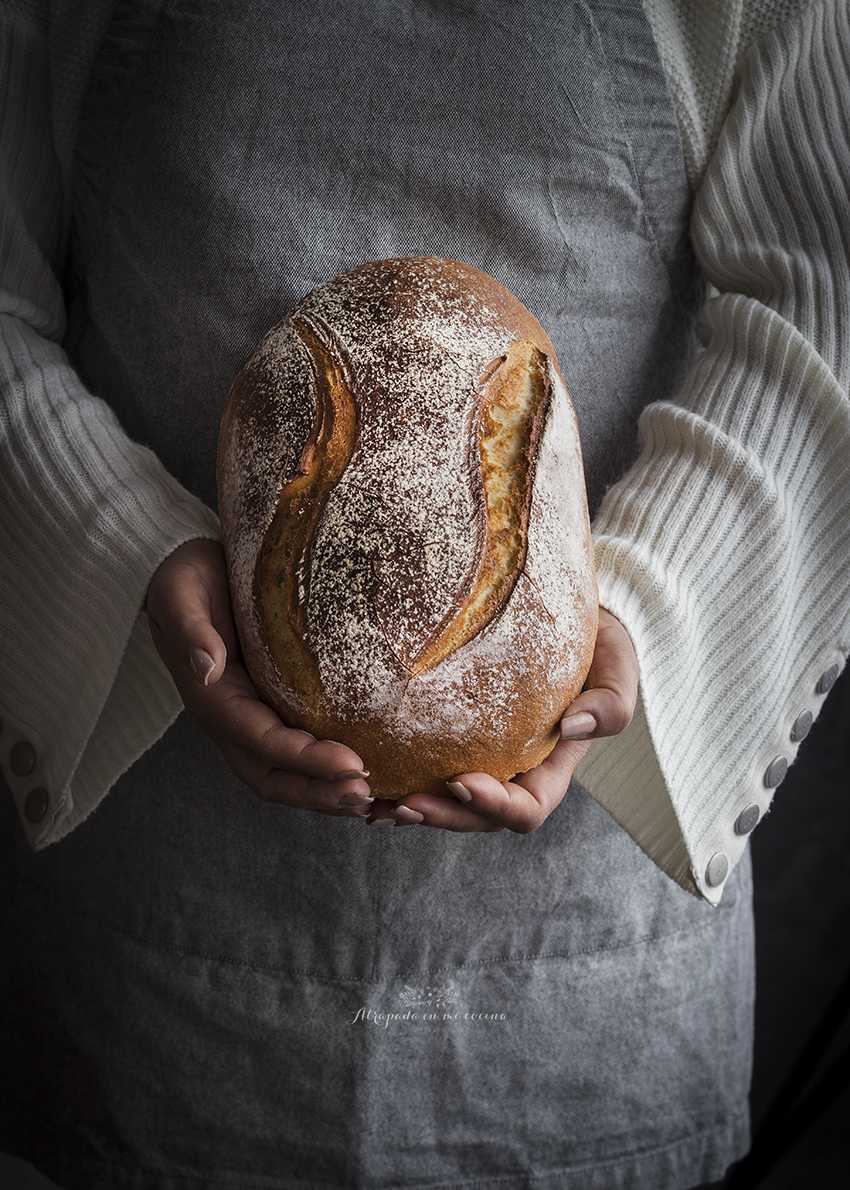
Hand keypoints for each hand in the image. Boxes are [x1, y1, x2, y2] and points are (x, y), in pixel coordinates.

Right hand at [145, 538, 373, 817]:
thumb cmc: (187, 578)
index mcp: (213, 700)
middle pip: (275, 777)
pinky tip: (372, 777)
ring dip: (328, 794)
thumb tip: (206, 666)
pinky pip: (301, 756)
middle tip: (369, 796)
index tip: (353, 763)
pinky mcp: (274, 711)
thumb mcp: (179, 591)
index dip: (306, 759)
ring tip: (376, 801)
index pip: (262, 742)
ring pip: (289, 777)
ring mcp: (253, 721)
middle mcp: (233, 721)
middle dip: (320, 793)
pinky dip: (332, 776)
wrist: (192, 572)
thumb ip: (189, 628)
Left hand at [368, 606, 638, 830]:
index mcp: (552, 768)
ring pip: (443, 803)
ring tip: (373, 803)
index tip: (461, 780)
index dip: (493, 806)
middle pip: (475, 818)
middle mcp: (513, 773)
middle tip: (400, 804)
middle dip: (440, 817)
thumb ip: (611, 702)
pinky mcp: (451, 740)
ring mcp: (481, 760)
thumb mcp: (619, 664)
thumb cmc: (599, 642)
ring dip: (410, 810)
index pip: (525, 808)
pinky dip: (395, 780)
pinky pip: (421, 770)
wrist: (571, 618)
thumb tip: (572, 727)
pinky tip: (363, 777)